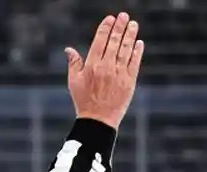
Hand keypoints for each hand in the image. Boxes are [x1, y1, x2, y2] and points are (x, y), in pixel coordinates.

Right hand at [65, 13, 143, 129]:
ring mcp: (119, 74)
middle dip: (120, 27)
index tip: (110, 19)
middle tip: (124, 16)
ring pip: (126, 49)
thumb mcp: (73, 82)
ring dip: (131, 35)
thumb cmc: (84, 101)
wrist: (98, 121)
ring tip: (134, 25)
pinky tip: (138, 43)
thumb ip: (73, 64)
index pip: (100, 40)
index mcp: (92, 65)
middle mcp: (107, 67)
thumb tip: (68, 49)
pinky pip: (135, 63)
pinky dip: (137, 52)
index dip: (106, 28)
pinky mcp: (130, 81)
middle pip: (115, 41)